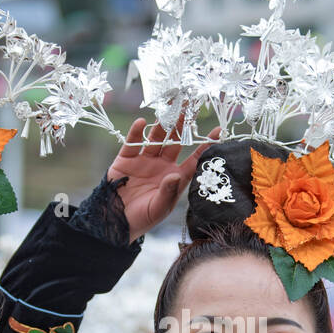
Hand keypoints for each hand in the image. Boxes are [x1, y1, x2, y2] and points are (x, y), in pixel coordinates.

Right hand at [107, 117, 219, 241]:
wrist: (115, 222)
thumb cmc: (142, 219)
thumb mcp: (159, 208)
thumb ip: (168, 192)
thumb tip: (176, 175)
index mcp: (174, 178)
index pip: (193, 159)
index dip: (204, 146)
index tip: (218, 131)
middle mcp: (161, 166)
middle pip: (174, 143)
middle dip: (181, 127)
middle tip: (188, 110)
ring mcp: (144, 161)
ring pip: (155, 139)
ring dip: (162, 125)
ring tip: (169, 111)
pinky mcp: (126, 160)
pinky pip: (132, 143)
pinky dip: (136, 133)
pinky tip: (141, 122)